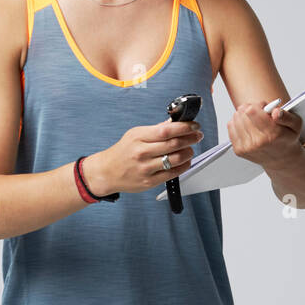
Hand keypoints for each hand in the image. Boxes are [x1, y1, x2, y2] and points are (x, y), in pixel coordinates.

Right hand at [82, 120, 203, 196]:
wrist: (106, 172)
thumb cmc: (122, 152)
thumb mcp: (134, 135)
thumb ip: (155, 129)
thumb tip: (174, 123)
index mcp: (139, 137)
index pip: (166, 130)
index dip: (184, 127)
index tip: (194, 125)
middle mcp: (142, 153)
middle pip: (174, 144)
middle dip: (190, 138)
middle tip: (197, 135)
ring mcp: (146, 168)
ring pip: (175, 159)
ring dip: (188, 152)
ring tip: (190, 148)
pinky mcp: (149, 182)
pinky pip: (172, 174)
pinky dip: (183, 166)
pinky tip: (185, 161)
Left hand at [227, 101, 304, 198]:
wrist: (281, 160)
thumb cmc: (287, 139)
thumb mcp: (296, 125)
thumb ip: (287, 116)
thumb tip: (275, 112)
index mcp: (272, 134)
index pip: (252, 110)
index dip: (258, 104)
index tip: (264, 107)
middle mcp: (258, 142)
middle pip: (242, 113)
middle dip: (250, 108)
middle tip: (258, 112)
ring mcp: (247, 148)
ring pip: (235, 118)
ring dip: (243, 115)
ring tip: (253, 119)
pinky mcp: (239, 150)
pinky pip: (231, 127)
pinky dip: (237, 123)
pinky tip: (247, 126)